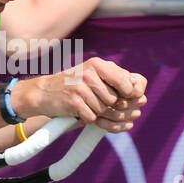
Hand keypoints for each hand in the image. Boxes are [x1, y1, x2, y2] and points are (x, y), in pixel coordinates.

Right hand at [17, 58, 146, 131]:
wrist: (42, 92)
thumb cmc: (73, 85)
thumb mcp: (93, 75)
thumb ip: (117, 80)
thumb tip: (141, 96)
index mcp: (98, 64)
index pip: (128, 81)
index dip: (131, 93)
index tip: (125, 98)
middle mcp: (90, 73)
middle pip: (116, 99)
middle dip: (110, 107)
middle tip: (100, 105)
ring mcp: (81, 87)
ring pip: (104, 109)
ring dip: (97, 113)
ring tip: (87, 107)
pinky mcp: (74, 102)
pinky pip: (91, 117)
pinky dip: (87, 118)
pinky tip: (79, 112)